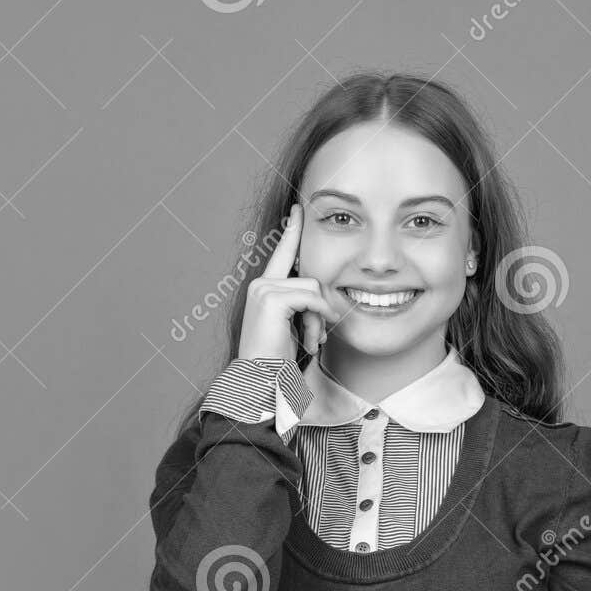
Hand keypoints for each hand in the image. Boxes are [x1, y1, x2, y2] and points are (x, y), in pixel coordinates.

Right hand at [237, 203, 340, 360]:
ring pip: (314, 288)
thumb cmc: (277, 360)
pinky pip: (312, 298)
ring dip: (320, 319)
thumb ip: (305, 307)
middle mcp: (260, 285)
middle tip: (318, 337)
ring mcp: (264, 290)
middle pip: (311, 278)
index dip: (292, 231)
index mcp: (264, 289)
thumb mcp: (295, 327)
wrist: (260, 381)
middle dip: (321, 309)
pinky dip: (319, 317)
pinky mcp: (272, 299)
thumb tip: (330, 300)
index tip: (299, 210)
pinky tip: (314, 339)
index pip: (282, 253)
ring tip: (312, 342)